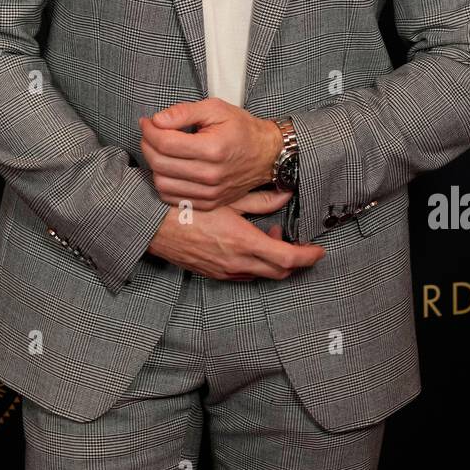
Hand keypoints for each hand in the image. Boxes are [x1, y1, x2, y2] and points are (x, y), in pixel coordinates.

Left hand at [139, 98, 282, 210]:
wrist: (267, 155)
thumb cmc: (242, 129)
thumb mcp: (216, 109)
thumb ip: (184, 112)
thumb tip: (157, 120)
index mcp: (213, 149)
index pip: (166, 143)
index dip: (149, 130)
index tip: (147, 122)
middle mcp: (210, 175)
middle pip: (160, 164)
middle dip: (147, 145)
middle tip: (149, 133)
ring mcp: (210, 193)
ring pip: (162, 184)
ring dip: (153, 165)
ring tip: (158, 150)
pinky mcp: (209, 203)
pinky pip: (173, 198)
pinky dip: (164, 183)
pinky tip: (168, 168)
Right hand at [147, 191, 323, 280]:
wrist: (151, 225)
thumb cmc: (186, 207)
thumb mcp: (226, 199)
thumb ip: (260, 200)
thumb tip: (285, 194)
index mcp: (243, 243)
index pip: (288, 259)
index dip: (308, 257)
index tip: (318, 251)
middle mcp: (236, 263)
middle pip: (279, 272)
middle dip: (295, 260)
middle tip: (298, 243)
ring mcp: (224, 271)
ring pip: (261, 274)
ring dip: (272, 261)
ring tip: (269, 235)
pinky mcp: (212, 274)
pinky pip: (243, 274)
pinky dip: (254, 264)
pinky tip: (247, 244)